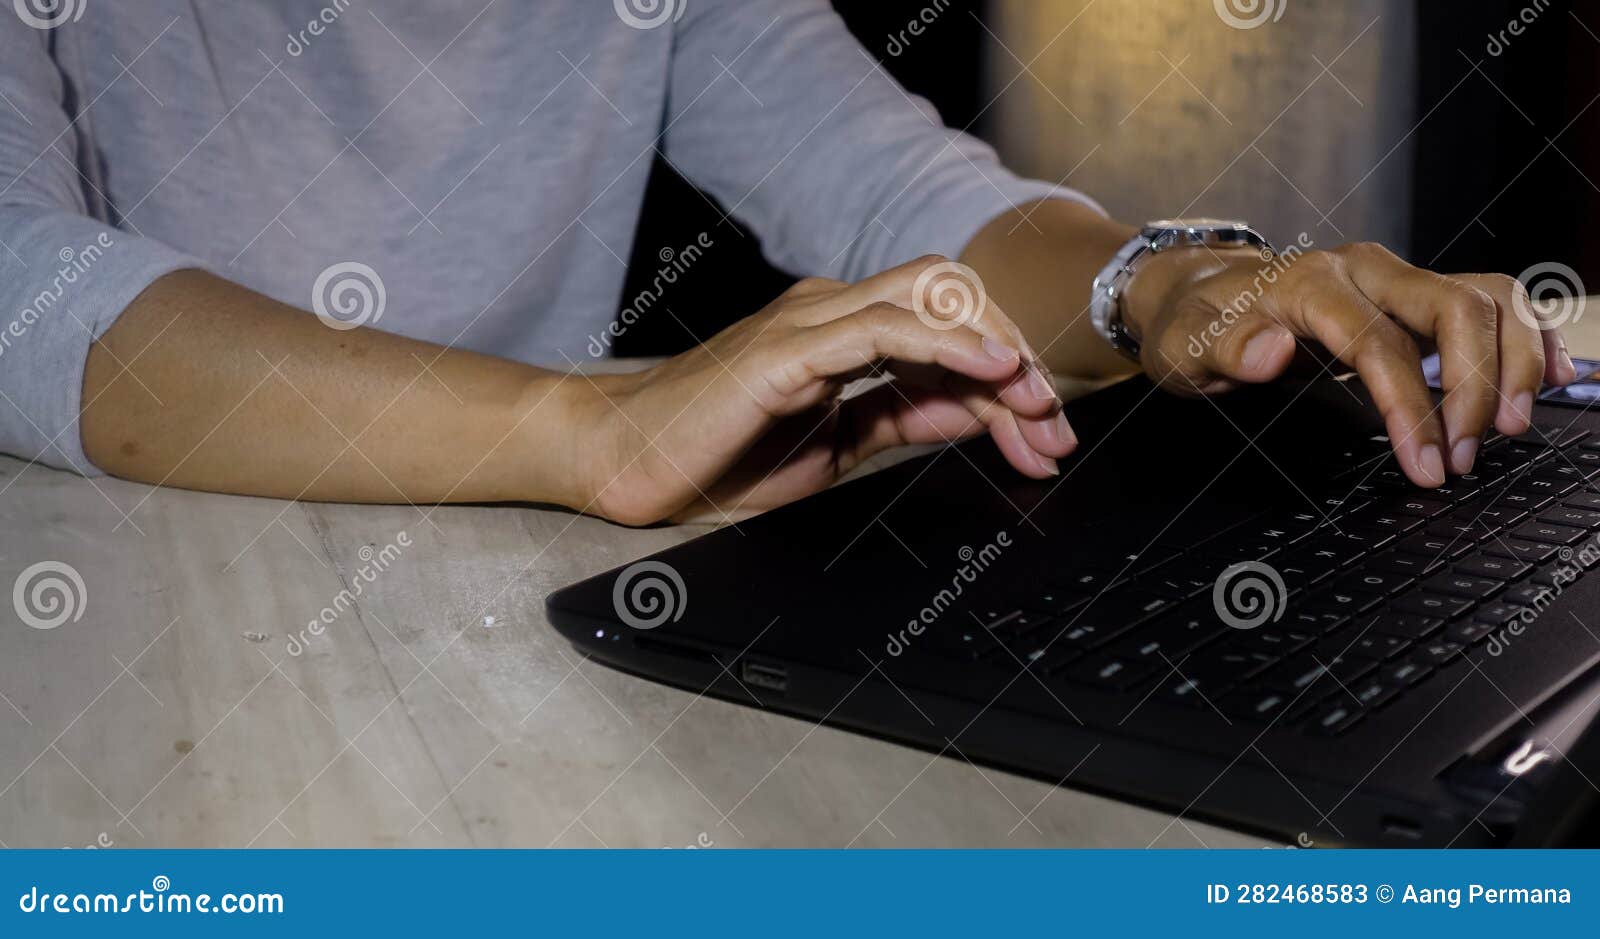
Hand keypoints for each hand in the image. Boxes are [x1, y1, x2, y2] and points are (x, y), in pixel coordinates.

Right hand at [579, 256, 1076, 524]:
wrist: (621, 460)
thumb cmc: (713, 453)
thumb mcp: (837, 446)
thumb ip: (902, 417)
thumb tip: (975, 411)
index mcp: (845, 332)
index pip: (951, 329)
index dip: (1011, 376)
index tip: (1047, 435)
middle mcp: (832, 311)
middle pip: (954, 298)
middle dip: (1018, 357)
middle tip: (1055, 427)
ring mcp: (808, 321)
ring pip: (930, 298)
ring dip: (997, 349)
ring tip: (1035, 406)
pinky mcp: (785, 348)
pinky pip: (880, 329)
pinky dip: (944, 344)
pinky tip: (987, 371)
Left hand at [1120, 241, 1579, 486]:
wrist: (1197, 290)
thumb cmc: (1193, 324)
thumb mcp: (1184, 345)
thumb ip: (1225, 349)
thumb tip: (1269, 351)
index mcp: (1310, 285)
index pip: (1380, 344)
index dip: (1411, 406)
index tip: (1426, 465)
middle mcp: (1365, 271)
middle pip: (1456, 310)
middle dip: (1478, 388)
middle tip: (1465, 459)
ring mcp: (1396, 277)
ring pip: (1488, 298)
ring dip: (1515, 362)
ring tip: (1510, 429)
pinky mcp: (1415, 292)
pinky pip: (1490, 300)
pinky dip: (1529, 335)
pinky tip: (1551, 377)